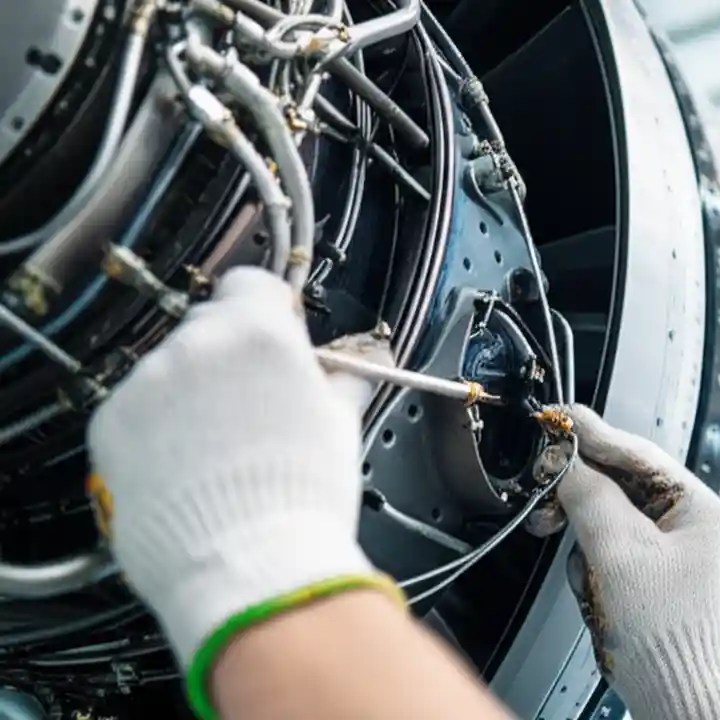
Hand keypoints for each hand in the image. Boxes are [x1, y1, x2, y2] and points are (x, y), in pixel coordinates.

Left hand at [87, 268, 389, 669]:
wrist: (250, 565)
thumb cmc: (300, 498)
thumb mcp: (341, 424)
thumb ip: (342, 377)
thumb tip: (359, 361)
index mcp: (260, 333)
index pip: (252, 285)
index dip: (267, 312)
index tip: (277, 341)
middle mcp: (197, 346)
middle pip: (208, 326)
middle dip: (229, 358)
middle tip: (255, 408)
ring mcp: (147, 383)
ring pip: (170, 370)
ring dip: (191, 396)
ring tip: (222, 452)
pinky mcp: (111, 423)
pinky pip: (136, 410)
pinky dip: (156, 431)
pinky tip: (189, 469)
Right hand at [556, 405, 719, 719]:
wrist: (668, 688)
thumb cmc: (663, 627)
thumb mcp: (618, 550)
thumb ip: (590, 496)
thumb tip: (567, 459)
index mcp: (696, 505)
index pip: (637, 453)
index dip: (594, 434)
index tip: (560, 418)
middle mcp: (685, 520)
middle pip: (620, 481)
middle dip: (581, 492)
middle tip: (544, 486)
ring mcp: (665, 546)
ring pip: (607, 513)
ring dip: (583, 531)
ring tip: (576, 555)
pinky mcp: (644, 571)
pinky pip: (606, 545)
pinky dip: (589, 557)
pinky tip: (591, 582)